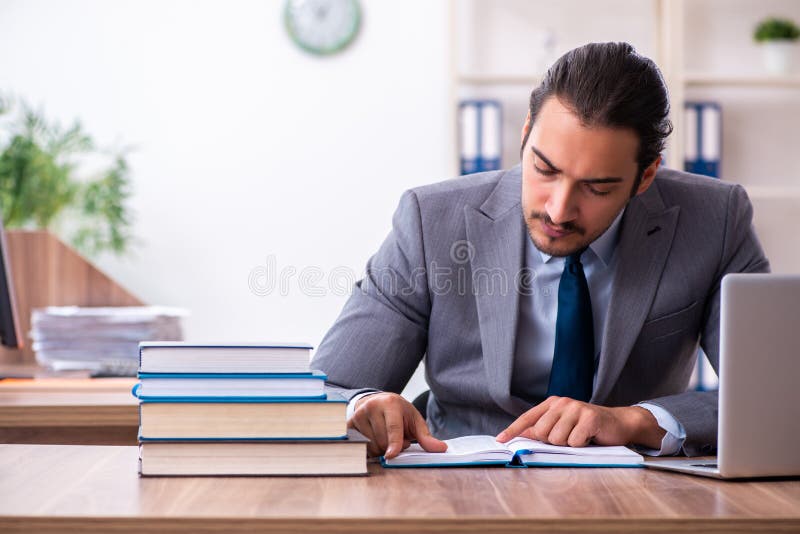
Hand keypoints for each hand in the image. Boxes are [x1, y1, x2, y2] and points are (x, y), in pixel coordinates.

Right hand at [349, 392, 447, 458]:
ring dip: (381, 448)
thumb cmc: (400, 413)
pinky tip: (373, 438)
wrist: (378, 401)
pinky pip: (359, 446)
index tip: (392, 455)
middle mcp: (372, 406)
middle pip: (382, 441)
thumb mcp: (415, 421)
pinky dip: (369, 448)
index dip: (394, 443)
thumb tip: (441, 449)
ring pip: (370, 446)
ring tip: (385, 436)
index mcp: (391, 403)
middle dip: (392, 446)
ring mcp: (358, 414)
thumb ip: (426, 437)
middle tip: (397, 438)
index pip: (393, 428)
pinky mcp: (350, 423)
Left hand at [495, 396, 664, 448]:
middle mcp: (562, 403)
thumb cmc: (587, 428)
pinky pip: (574, 442)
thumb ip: (544, 429)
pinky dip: (582, 445)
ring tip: (581, 436)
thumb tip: (523, 436)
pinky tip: (590, 437)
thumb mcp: (563, 426)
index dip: (513, 430)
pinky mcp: (589, 417)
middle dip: (554, 442)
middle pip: (542, 433)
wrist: (619, 423)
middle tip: (570, 437)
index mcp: (552, 403)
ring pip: (557, 439)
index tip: (500, 440)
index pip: (528, 418)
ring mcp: (576, 408)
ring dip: (569, 444)